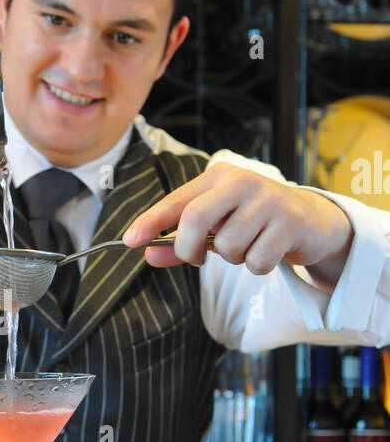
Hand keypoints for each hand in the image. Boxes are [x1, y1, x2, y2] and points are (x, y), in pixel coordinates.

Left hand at [121, 162, 353, 289]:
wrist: (312, 221)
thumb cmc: (254, 221)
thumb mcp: (217, 226)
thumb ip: (182, 241)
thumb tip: (149, 255)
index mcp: (218, 176)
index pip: (177, 200)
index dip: (151, 221)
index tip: (129, 241)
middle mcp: (242, 181)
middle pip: (196, 218)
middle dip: (188, 248)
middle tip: (195, 258)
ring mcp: (268, 200)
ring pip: (227, 246)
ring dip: (232, 258)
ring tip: (248, 245)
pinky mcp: (289, 222)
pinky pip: (256, 260)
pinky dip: (257, 265)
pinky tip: (268, 251)